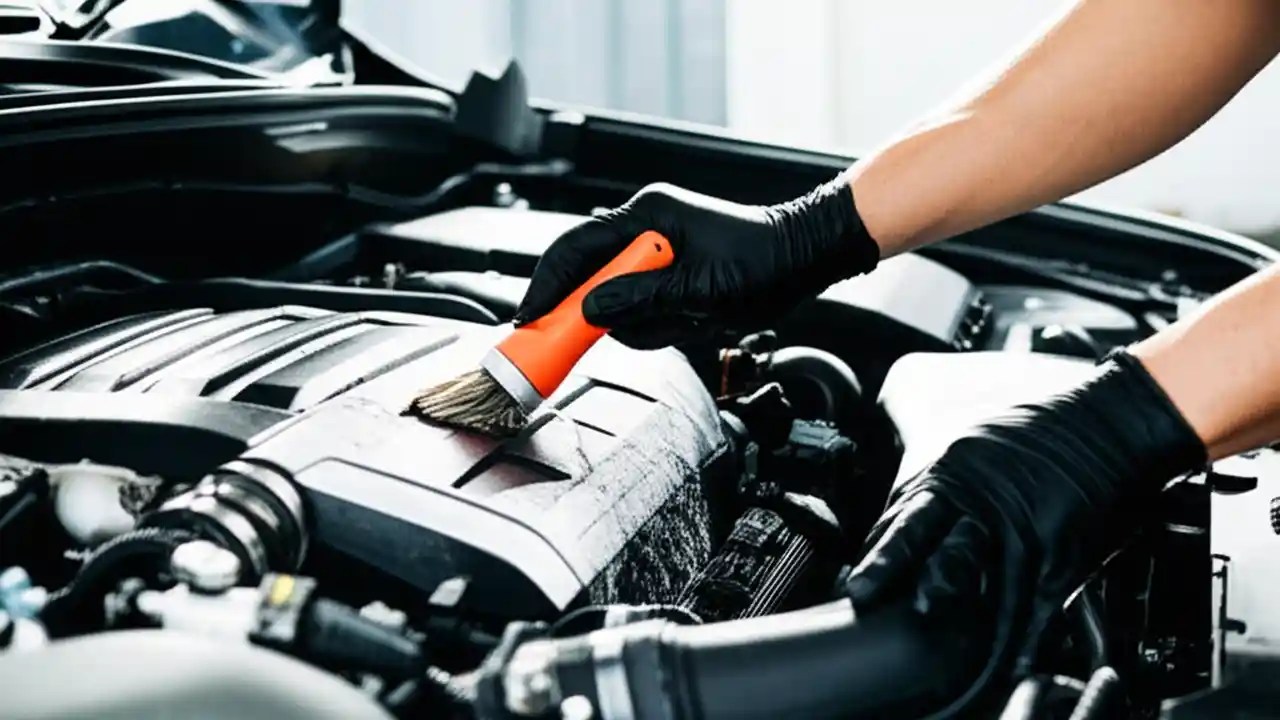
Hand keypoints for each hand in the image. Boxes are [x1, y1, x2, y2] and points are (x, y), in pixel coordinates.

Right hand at [514, 179, 878, 348]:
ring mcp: (655, 253)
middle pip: (590, 278)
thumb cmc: (763, 259)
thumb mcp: (700, 288)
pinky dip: (660, 325)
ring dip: (643, 323)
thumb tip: (591, 310)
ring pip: (616, 303)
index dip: (548, 285)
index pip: (575, 248)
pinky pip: (642, 311)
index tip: (531, 318)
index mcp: (646, 215)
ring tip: (686, 320)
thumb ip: (641, 299)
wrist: (803, 259)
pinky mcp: (667, 276)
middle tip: (610, 334)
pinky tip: (692, 320)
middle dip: (604, 313)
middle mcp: (644, 229)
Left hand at [844, 350, 1205, 701]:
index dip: (874, 552)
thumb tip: (904, 520)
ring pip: (979, 567)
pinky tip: (1010, 660)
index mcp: (950, 471)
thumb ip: (941, 489)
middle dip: (888, 562)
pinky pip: (1037, 595)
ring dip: (951, 600)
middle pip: (922, 529)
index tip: (848, 582)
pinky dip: (1024, 633)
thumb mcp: (976, 447)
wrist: (1109, 421)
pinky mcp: (1060, 540)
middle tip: (860, 591)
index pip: (900, 517)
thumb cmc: (1041, 437)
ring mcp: (1020, 518)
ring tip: (927, 631)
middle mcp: (977, 493)